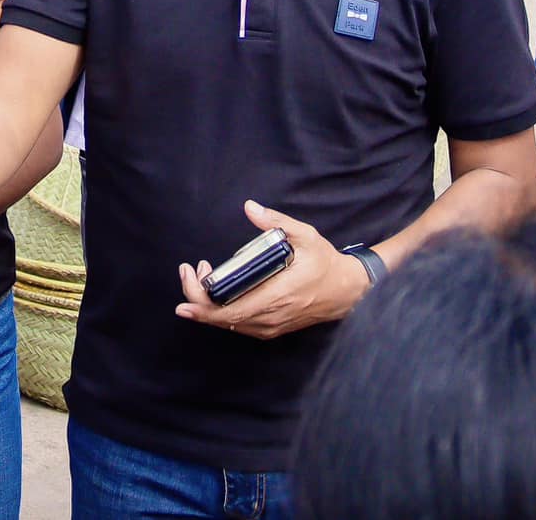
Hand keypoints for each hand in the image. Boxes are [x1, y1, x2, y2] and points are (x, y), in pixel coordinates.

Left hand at [173, 201, 366, 340]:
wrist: (348, 291)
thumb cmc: (325, 263)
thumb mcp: (305, 235)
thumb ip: (276, 222)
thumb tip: (250, 208)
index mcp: (278, 295)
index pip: (231, 312)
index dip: (203, 306)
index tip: (187, 289)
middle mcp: (272, 316)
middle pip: (223, 320)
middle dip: (198, 298)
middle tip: (191, 271)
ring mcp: (272, 325)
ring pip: (230, 324)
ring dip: (210, 304)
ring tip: (203, 276)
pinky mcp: (273, 328)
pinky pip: (241, 326)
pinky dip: (223, 312)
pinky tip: (218, 292)